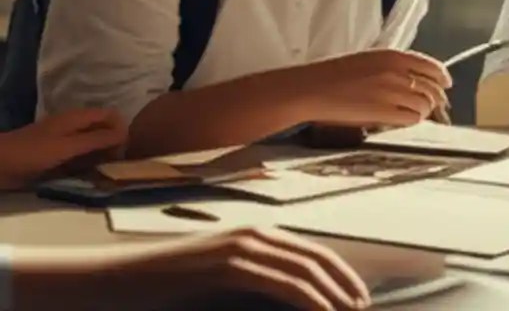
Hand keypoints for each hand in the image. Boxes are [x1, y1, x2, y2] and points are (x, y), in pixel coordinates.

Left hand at [0, 108, 126, 188]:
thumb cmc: (31, 152)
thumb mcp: (66, 147)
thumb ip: (96, 140)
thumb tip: (125, 135)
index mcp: (77, 117)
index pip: (111, 115)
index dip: (122, 129)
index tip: (125, 150)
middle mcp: (74, 126)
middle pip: (104, 129)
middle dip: (115, 144)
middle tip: (117, 164)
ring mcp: (65, 140)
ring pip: (94, 143)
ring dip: (102, 155)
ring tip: (107, 172)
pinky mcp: (58, 154)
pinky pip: (81, 156)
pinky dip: (89, 163)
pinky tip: (90, 175)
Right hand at [102, 226, 369, 310]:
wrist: (113, 281)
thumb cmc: (162, 287)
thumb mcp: (216, 283)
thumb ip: (250, 284)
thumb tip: (282, 298)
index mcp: (254, 236)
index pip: (312, 253)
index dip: (341, 274)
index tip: (358, 298)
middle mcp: (253, 235)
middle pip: (317, 258)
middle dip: (345, 285)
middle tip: (364, 309)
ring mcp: (240, 247)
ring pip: (304, 270)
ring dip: (333, 295)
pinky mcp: (228, 265)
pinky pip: (281, 283)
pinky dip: (309, 299)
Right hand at [292, 50, 451, 128]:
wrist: (309, 89)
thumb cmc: (333, 76)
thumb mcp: (367, 61)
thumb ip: (393, 67)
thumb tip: (415, 80)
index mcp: (392, 56)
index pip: (431, 66)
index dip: (442, 77)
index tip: (446, 84)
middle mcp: (395, 72)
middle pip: (432, 88)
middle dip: (436, 99)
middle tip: (432, 107)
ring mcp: (390, 91)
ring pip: (425, 105)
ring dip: (422, 112)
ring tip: (410, 114)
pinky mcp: (383, 111)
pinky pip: (412, 119)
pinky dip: (411, 121)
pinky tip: (400, 121)